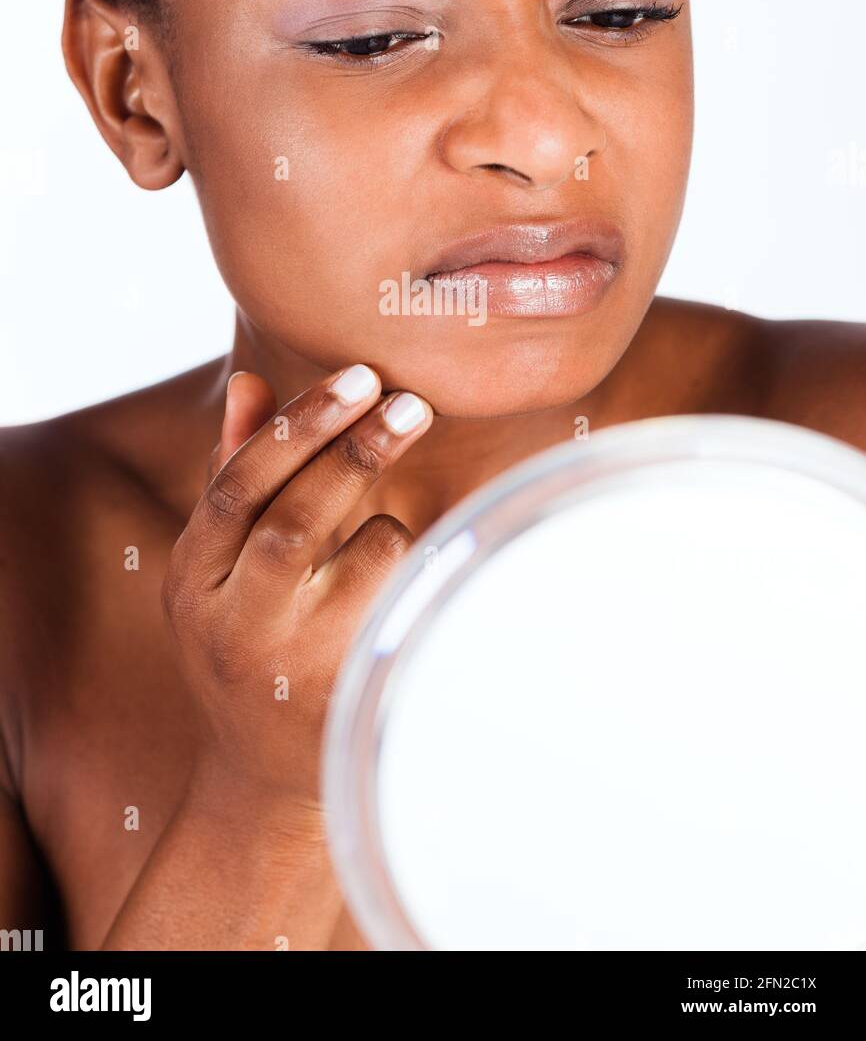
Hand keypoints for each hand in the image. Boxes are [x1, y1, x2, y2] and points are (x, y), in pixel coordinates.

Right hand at [162, 364, 432, 811]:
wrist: (262, 778)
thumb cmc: (249, 641)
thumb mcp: (221, 569)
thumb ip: (235, 474)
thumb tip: (250, 381)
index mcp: (192, 580)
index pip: (238, 487)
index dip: (300, 426)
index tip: (359, 374)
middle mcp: (231, 625)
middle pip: (295, 520)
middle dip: (357, 450)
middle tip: (411, 401)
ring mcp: (291, 668)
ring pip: (365, 557)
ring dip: (389, 530)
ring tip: (379, 550)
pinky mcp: (349, 695)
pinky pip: (407, 601)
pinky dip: (411, 578)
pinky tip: (394, 598)